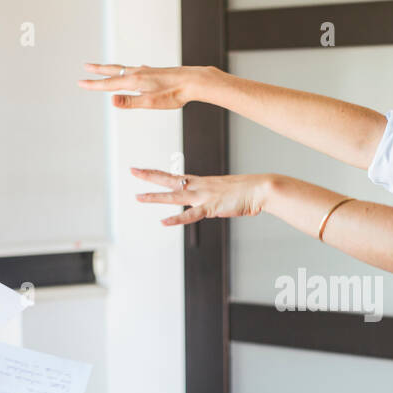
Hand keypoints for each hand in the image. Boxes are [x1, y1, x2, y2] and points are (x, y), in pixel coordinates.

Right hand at [79, 63, 213, 108]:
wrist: (194, 81)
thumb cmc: (175, 94)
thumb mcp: (151, 102)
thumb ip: (130, 102)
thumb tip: (111, 100)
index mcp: (135, 81)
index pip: (110, 84)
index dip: (94, 85)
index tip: (80, 83)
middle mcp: (139, 73)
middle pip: (114, 71)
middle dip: (99, 70)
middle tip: (85, 67)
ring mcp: (147, 71)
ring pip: (125, 69)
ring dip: (112, 69)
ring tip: (104, 68)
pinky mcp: (155, 72)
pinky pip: (137, 69)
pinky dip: (128, 70)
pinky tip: (135, 71)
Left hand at [132, 168, 271, 225]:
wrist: (260, 189)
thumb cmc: (247, 191)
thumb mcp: (227, 192)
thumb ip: (215, 197)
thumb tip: (213, 202)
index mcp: (202, 182)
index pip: (175, 176)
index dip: (158, 174)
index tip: (143, 170)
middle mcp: (200, 186)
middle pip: (169, 180)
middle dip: (149, 176)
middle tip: (132, 170)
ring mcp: (204, 196)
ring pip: (174, 196)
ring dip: (155, 197)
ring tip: (139, 197)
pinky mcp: (211, 208)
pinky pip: (190, 215)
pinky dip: (176, 219)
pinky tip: (164, 221)